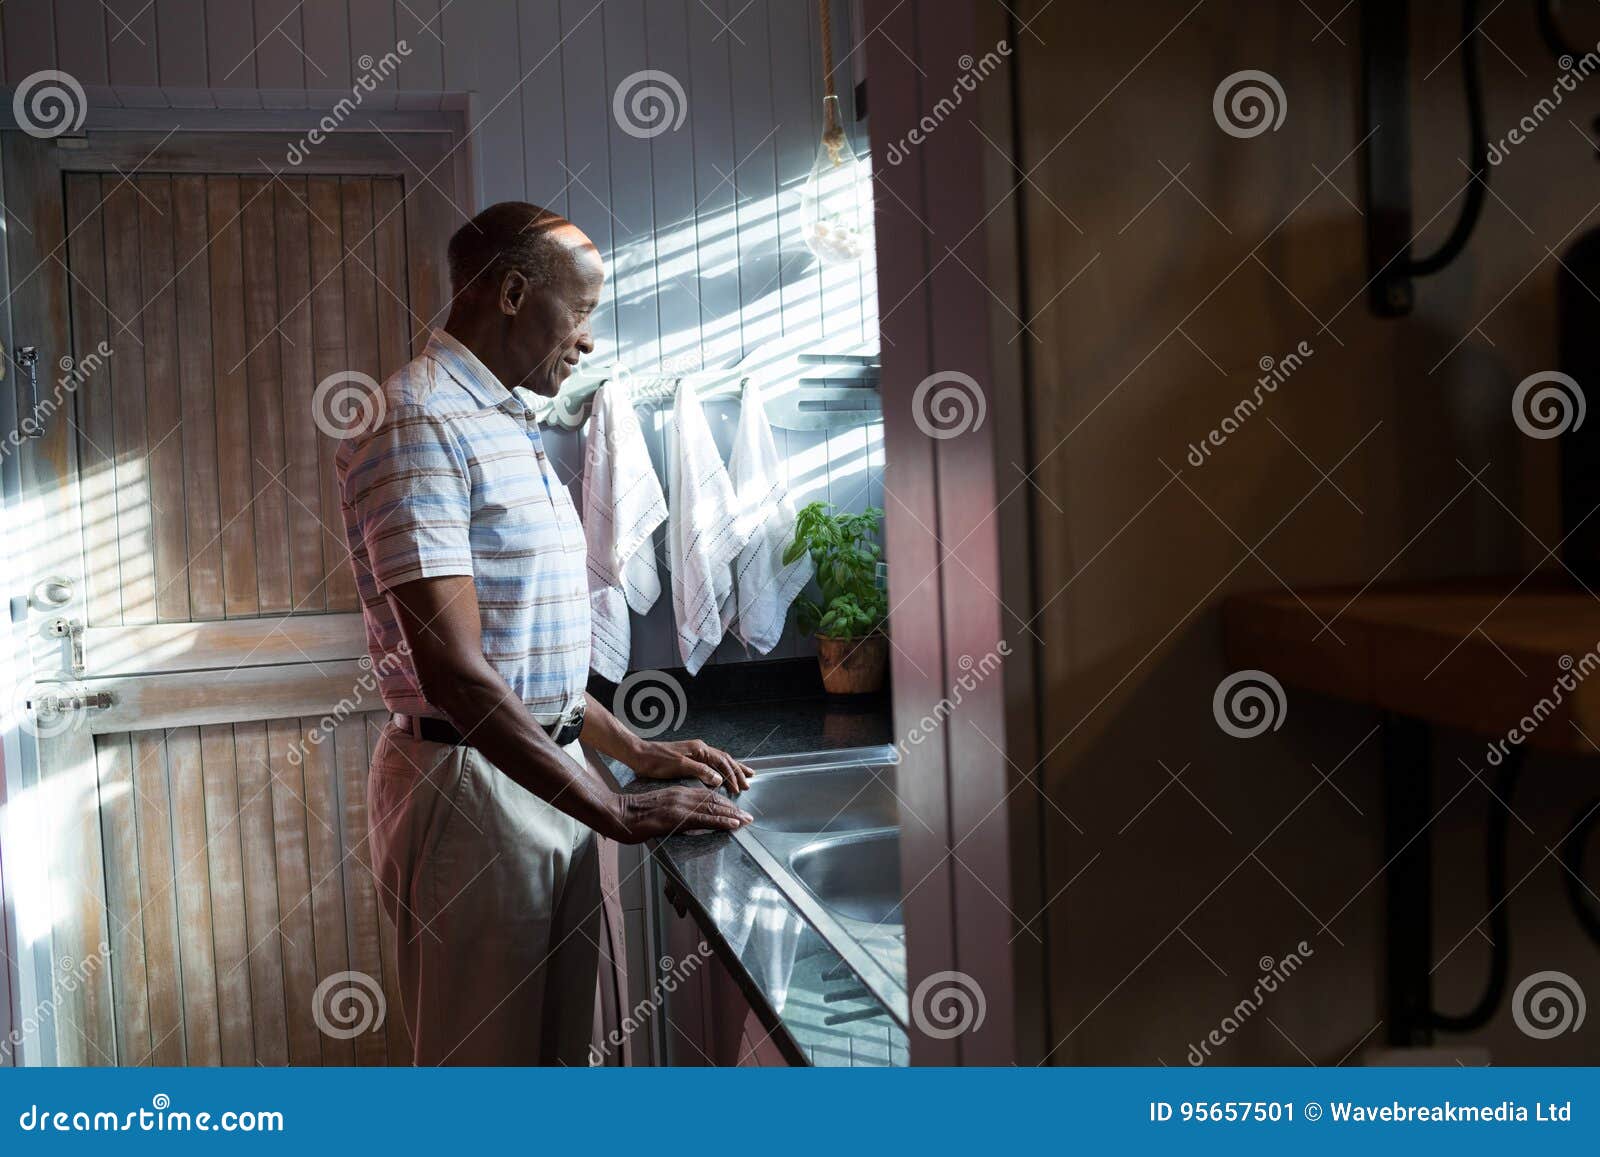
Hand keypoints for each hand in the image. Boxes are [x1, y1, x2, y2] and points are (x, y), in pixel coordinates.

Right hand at [609, 786, 752, 842]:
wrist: (618, 813)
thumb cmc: (632, 814)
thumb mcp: (657, 807)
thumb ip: (672, 810)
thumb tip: (683, 819)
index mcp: (677, 792)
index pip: (706, 795)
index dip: (723, 802)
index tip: (735, 808)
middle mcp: (681, 796)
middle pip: (714, 800)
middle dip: (733, 808)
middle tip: (748, 816)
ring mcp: (680, 806)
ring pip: (713, 808)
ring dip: (732, 815)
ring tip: (746, 820)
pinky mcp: (677, 818)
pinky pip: (704, 819)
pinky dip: (722, 821)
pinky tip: (733, 825)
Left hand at [630, 738, 754, 793]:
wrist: (639, 755)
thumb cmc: (656, 760)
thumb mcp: (679, 766)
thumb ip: (701, 771)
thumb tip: (719, 779)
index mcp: (699, 749)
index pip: (723, 762)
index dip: (733, 776)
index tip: (740, 789)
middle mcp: (699, 749)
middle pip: (725, 760)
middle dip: (738, 771)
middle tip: (749, 783)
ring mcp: (694, 753)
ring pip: (720, 761)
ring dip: (732, 770)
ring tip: (744, 776)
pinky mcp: (688, 759)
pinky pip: (711, 764)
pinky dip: (721, 770)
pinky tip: (722, 776)